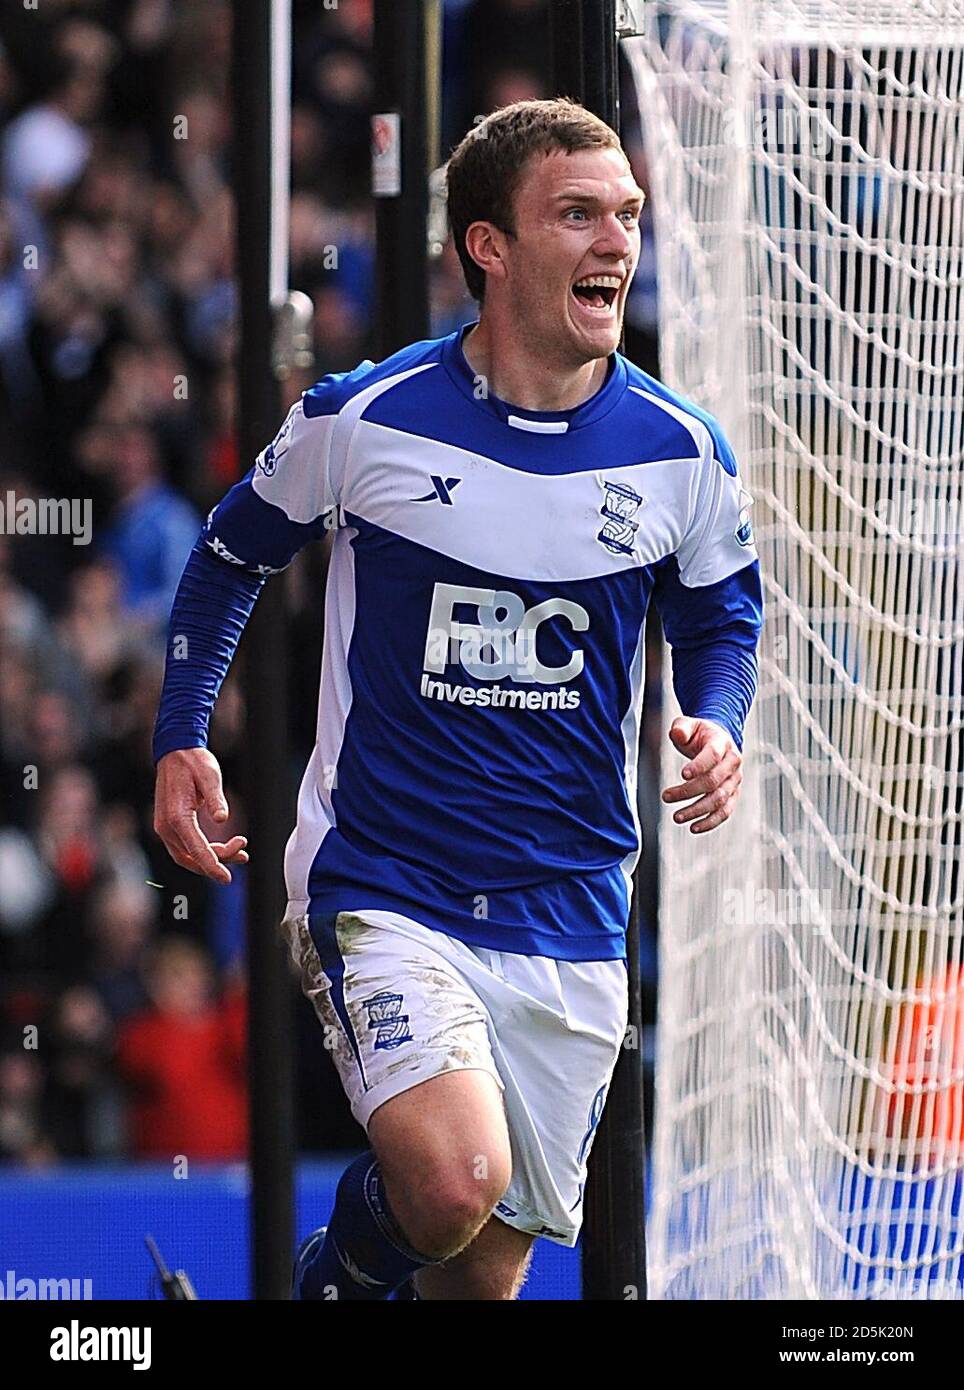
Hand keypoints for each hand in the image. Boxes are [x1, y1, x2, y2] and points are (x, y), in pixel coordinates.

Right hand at [153, 748, 248, 883]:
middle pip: (191, 858)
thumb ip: (216, 799)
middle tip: (242, 854)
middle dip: (217, 862)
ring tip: (240, 850)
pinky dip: (205, 851)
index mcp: (177, 817)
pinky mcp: (170, 826)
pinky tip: (224, 847)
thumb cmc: (194, 763)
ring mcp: (165, 827)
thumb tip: (222, 819)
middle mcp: (166, 826)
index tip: (226, 879)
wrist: (176, 752)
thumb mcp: (210, 776)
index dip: (212, 866)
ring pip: (189, 855)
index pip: (196, 850)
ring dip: (213, 858)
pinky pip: (187, 847)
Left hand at [661, 716, 742, 833]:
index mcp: (722, 743)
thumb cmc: (700, 734)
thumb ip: (681, 727)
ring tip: (677, 817)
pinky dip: (711, 822)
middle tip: (666, 797)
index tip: (682, 775)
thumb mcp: (689, 724)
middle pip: (713, 781)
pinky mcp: (733, 794)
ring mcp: (735, 780)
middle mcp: (732, 763)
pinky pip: (725, 811)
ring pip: (719, 799)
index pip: (713, 755)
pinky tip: (694, 828)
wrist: (719, 741)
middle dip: (689, 791)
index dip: (699, 765)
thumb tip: (677, 733)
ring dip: (697, 810)